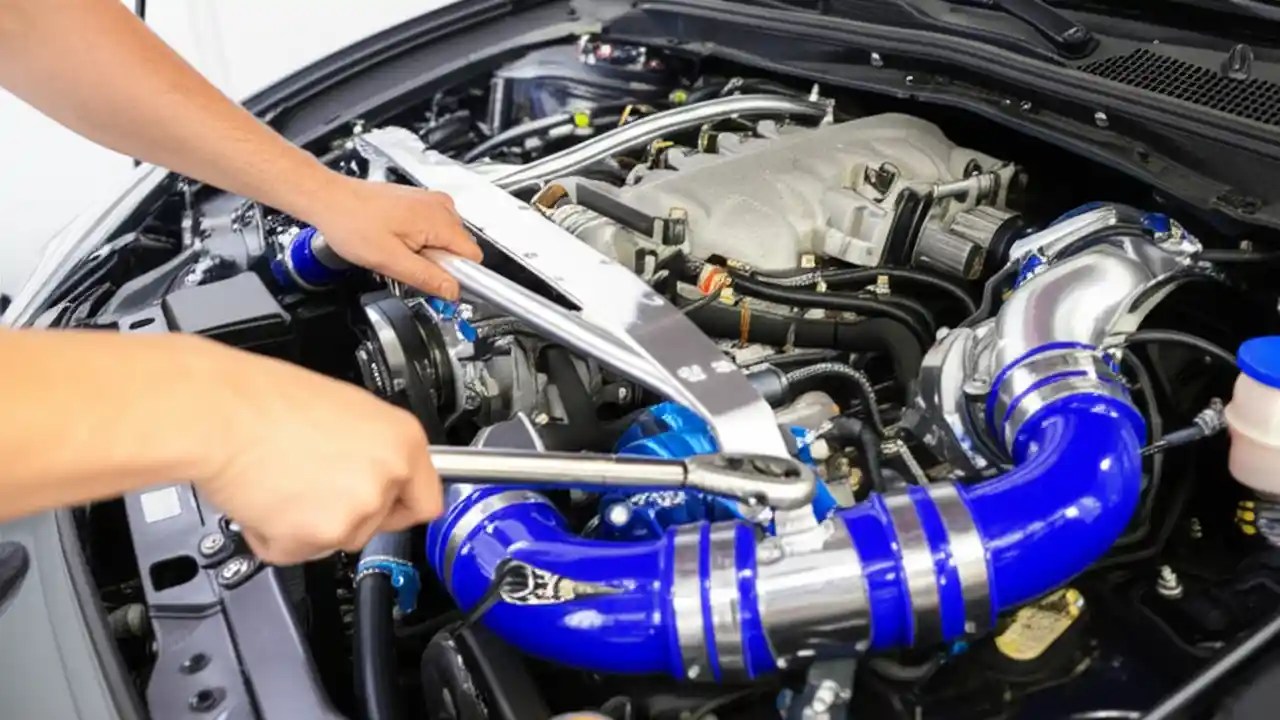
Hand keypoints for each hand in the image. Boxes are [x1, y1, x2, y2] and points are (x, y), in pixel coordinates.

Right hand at [185, 336, 440, 564]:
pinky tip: (266, 497)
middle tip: (309, 478)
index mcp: (402, 441)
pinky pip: (298, 551)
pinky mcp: (312, 540)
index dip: (399, 505)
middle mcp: (385, 478)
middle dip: (344, 511)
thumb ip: (375, 448)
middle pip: (377, 523)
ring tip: (283, 479)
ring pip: (337, 539)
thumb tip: (379, 469)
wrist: (218, 413)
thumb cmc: (268, 402)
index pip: (426, 500)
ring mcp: (352, 513)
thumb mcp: (346, 411)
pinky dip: (276, 535)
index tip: (387, 506)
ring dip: (308, 522)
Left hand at [307, 175, 481, 299]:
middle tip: (406, 263)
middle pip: (459, 249)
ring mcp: (431, 201)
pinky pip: (434, 229)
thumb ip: (427, 278)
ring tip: (398, 250)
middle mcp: (441, 206)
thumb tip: (453, 291)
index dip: (457, 276)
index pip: (473, 257)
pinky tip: (396, 240)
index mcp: (439, 219)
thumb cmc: (352, 223)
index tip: (436, 283)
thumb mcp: (390, 261)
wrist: (330, 199)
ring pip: (446, 241)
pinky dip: (420, 240)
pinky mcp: (420, 202)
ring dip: (428, 253)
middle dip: (439, 264)